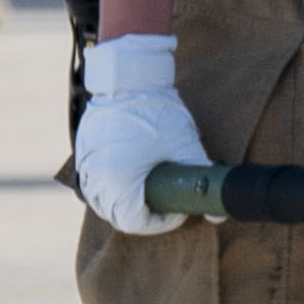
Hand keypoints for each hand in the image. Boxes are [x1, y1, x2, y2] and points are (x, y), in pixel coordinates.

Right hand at [74, 36, 203, 234]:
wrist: (130, 79)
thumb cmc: (159, 114)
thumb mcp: (186, 147)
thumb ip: (203, 179)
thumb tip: (220, 213)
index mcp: (117, 181)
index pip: (135, 223)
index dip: (161, 222)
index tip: (179, 211)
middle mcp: (95, 178)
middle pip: (117, 216)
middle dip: (144, 216)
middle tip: (169, 204)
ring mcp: (86, 166)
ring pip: (103, 202)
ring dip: (127, 204)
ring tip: (154, 192)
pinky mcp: (83, 154)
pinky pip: (95, 184)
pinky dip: (113, 189)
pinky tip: (134, 180)